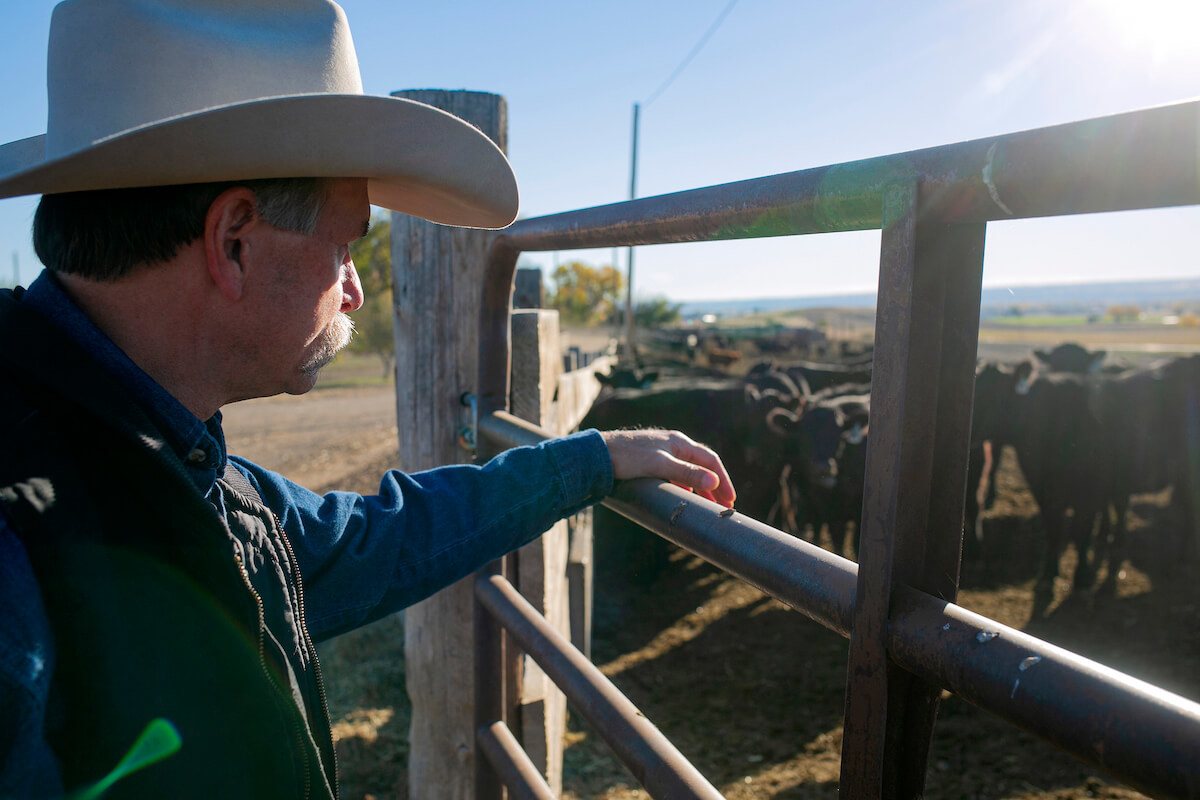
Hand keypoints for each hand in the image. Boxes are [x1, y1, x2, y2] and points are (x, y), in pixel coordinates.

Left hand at [600, 429, 735, 507]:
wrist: (598, 454)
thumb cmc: (628, 456)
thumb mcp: (660, 465)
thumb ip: (687, 473)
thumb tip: (714, 482)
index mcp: (679, 442)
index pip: (710, 460)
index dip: (723, 479)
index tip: (730, 499)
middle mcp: (673, 446)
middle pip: (702, 466)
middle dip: (715, 486)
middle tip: (724, 506)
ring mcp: (662, 454)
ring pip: (689, 472)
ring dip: (701, 488)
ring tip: (708, 505)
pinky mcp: (651, 463)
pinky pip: (676, 475)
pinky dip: (685, 487)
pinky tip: (684, 497)